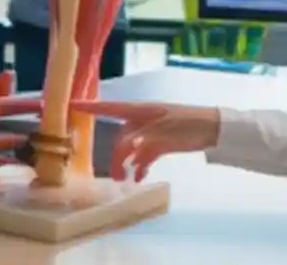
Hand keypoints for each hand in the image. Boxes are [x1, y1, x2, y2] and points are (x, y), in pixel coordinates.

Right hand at [71, 101, 219, 181]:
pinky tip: (139, 178)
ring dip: (126, 164)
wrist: (213, 129)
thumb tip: (123, 146)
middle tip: (113, 176)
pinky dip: (140, 167)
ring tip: (124, 180)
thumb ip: (142, 137)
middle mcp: (141, 121)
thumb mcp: (163, 129)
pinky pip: (144, 156)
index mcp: (140, 111)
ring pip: (131, 150)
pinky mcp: (160, 144)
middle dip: (114, 156)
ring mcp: (151, 133)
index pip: (110, 108)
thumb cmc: (188, 122)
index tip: (73, 105)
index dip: (91, 107)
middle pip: (120, 138)